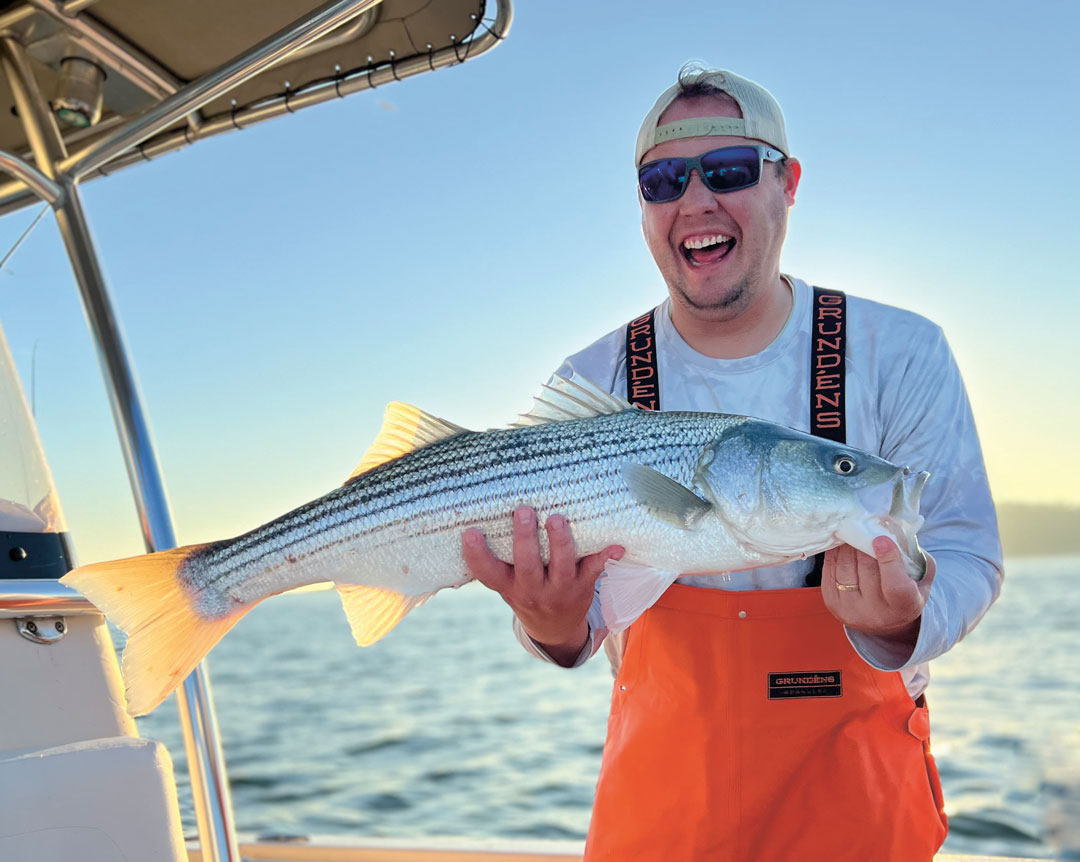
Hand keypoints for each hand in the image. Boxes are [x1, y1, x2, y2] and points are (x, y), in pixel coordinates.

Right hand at [462, 506, 623, 665]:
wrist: (555, 628)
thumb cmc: (527, 592)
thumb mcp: (508, 583)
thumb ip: (501, 559)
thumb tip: (484, 514)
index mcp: (510, 587)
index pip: (488, 573)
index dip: (476, 554)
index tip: (469, 532)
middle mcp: (532, 591)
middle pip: (527, 567)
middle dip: (526, 539)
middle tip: (523, 511)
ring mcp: (559, 590)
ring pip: (561, 567)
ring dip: (560, 542)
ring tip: (557, 519)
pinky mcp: (582, 587)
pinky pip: (594, 571)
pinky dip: (605, 557)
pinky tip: (616, 546)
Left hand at [821, 536, 935, 647]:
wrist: (884, 618)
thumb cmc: (906, 590)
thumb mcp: (921, 576)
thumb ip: (913, 555)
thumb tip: (890, 529)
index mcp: (905, 607)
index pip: (896, 586)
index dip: (889, 561)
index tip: (881, 539)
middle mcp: (876, 614)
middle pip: (866, 570)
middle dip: (864, 544)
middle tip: (863, 526)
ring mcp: (851, 610)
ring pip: (845, 568)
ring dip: (847, 546)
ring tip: (851, 531)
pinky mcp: (832, 602)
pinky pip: (830, 569)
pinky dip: (835, 553)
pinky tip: (841, 543)